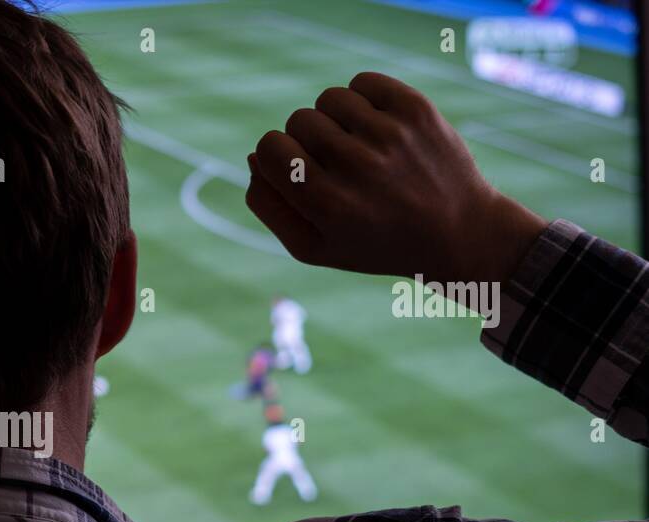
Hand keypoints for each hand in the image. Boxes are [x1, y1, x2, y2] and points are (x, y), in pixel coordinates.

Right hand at [245, 71, 545, 285]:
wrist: (458, 233)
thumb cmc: (374, 244)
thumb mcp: (314, 247)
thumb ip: (270, 207)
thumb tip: (255, 158)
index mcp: (328, 205)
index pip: (270, 147)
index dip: (275, 156)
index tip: (297, 171)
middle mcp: (358, 168)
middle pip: (298, 120)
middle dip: (307, 140)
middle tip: (335, 166)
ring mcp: (390, 136)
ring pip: (329, 99)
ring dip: (334, 118)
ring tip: (356, 145)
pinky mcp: (416, 111)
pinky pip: (363, 83)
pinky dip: (362, 99)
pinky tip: (374, 127)